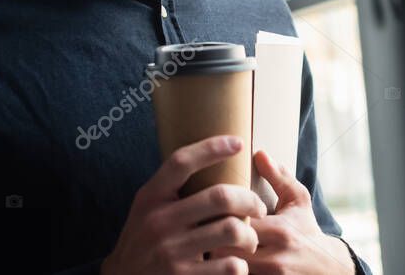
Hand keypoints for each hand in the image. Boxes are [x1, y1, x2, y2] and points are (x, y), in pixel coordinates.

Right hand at [100, 135, 268, 274]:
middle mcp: (158, 222)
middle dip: (250, 200)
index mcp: (150, 198)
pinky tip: (237, 264)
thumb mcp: (146, 209)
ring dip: (251, 235)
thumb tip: (212, 156)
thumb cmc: (144, 240)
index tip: (238, 142)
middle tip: (260, 208)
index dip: (211, 147)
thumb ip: (170, 189)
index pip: (181, 162)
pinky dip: (241, 265)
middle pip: (220, 196)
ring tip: (251, 239)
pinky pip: (229, 266)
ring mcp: (170, 252)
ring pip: (232, 230)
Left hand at [213, 150, 354, 274]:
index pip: (238, 222)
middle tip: (200, 229)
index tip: (209, 210)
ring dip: (216, 258)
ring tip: (206, 244)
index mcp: (280, 230)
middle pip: (227, 249)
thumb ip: (278, 177)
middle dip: (211, 240)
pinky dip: (228, 271)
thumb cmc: (306, 230)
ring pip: (229, 268)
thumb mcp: (298, 200)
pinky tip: (222, 261)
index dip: (221, 216)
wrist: (328, 269)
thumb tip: (259, 153)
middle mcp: (275, 258)